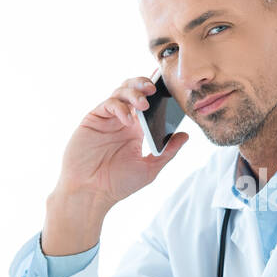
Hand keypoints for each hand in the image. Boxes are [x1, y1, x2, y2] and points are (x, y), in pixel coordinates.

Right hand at [41, 76, 188, 255]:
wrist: (91, 193)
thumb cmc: (118, 184)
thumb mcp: (149, 168)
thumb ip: (167, 152)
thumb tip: (185, 135)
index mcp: (138, 129)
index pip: (149, 102)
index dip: (158, 92)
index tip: (170, 86)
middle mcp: (123, 120)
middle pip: (134, 90)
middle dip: (144, 84)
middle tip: (155, 88)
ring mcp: (108, 118)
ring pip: (121, 92)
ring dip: (134, 93)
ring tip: (144, 104)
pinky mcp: (93, 120)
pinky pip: (108, 104)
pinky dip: (119, 108)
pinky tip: (128, 121)